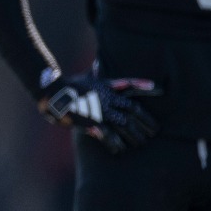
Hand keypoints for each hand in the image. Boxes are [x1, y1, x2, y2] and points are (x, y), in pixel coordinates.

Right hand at [39, 71, 158, 151]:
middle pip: (133, 109)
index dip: (143, 86)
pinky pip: (109, 134)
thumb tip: (99, 61)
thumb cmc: (66, 85)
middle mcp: (106, 98)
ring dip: (134, 134)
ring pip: (124, 124)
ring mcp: (100, 110)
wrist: (51, 92)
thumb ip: (94, 72)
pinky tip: (120, 149)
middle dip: (145, 120)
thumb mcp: (83, 77)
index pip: (128, 84)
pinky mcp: (92, 122)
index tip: (158, 88)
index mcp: (105, 86)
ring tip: (141, 143)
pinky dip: (115, 142)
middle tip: (155, 131)